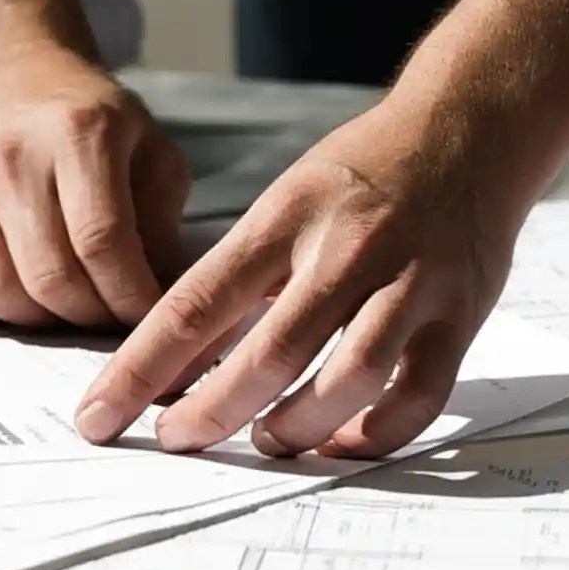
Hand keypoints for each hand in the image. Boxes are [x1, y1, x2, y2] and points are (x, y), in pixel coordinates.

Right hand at [0, 44, 189, 328]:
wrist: (22, 86)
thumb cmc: (98, 132)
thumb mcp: (153, 158)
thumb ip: (163, 227)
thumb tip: (163, 302)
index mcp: (78, 133)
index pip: (102, 241)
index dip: (129, 295)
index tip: (147, 317)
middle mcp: (10, 154)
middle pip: (49, 276)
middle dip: (89, 317)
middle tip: (109, 317)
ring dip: (37, 321)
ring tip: (66, 307)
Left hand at [73, 98, 527, 458]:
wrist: (469, 128)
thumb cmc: (365, 171)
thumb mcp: (287, 201)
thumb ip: (242, 279)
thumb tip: (179, 363)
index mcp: (287, 218)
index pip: (195, 303)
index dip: (140, 369)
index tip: (99, 415)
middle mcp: (346, 250)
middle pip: (270, 353)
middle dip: (210, 413)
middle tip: (176, 441)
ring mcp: (409, 284)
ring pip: (349, 380)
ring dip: (294, 428)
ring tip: (265, 440)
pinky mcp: (459, 314)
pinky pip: (419, 396)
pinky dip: (375, 433)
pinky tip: (341, 441)